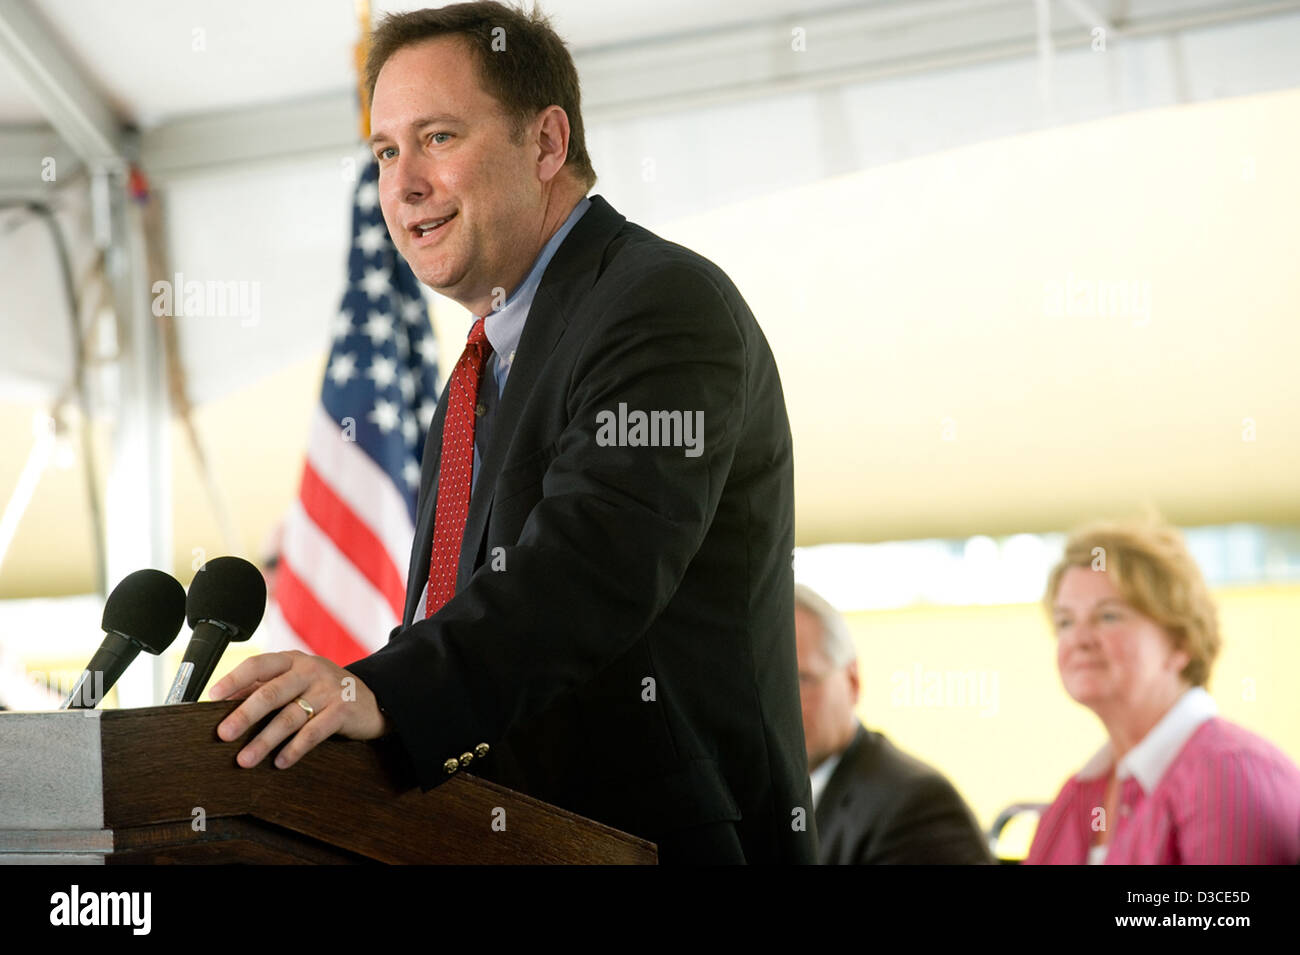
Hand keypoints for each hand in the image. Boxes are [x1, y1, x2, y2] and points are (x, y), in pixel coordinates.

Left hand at [209, 650, 390, 769]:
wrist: (373, 698)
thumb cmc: (324, 690)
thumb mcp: (296, 681)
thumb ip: (264, 687)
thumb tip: (222, 703)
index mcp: (293, 659)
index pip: (259, 665)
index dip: (234, 679)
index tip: (212, 696)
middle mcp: (310, 670)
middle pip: (271, 692)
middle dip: (244, 715)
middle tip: (223, 734)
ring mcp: (328, 689)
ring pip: (290, 716)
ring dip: (265, 740)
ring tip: (245, 760)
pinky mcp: (343, 710)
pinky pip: (314, 732)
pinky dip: (295, 749)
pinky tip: (280, 762)